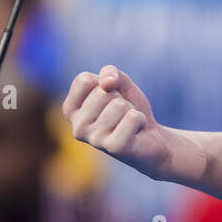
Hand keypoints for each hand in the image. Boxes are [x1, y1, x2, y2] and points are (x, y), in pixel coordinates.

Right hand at [62, 64, 171, 178]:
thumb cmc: (129, 108)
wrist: (150, 136)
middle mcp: (78, 127)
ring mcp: (94, 140)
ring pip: (119, 105)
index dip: (105, 83)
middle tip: (123, 113)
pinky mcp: (114, 148)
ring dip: (131, 110)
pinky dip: (140, 119)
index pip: (84, 80)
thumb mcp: (120, 83)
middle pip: (103, 92)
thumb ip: (111, 73)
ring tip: (128, 123)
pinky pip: (132, 118)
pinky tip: (136, 131)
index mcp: (71, 110)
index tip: (110, 96)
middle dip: (120, 98)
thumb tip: (106, 83)